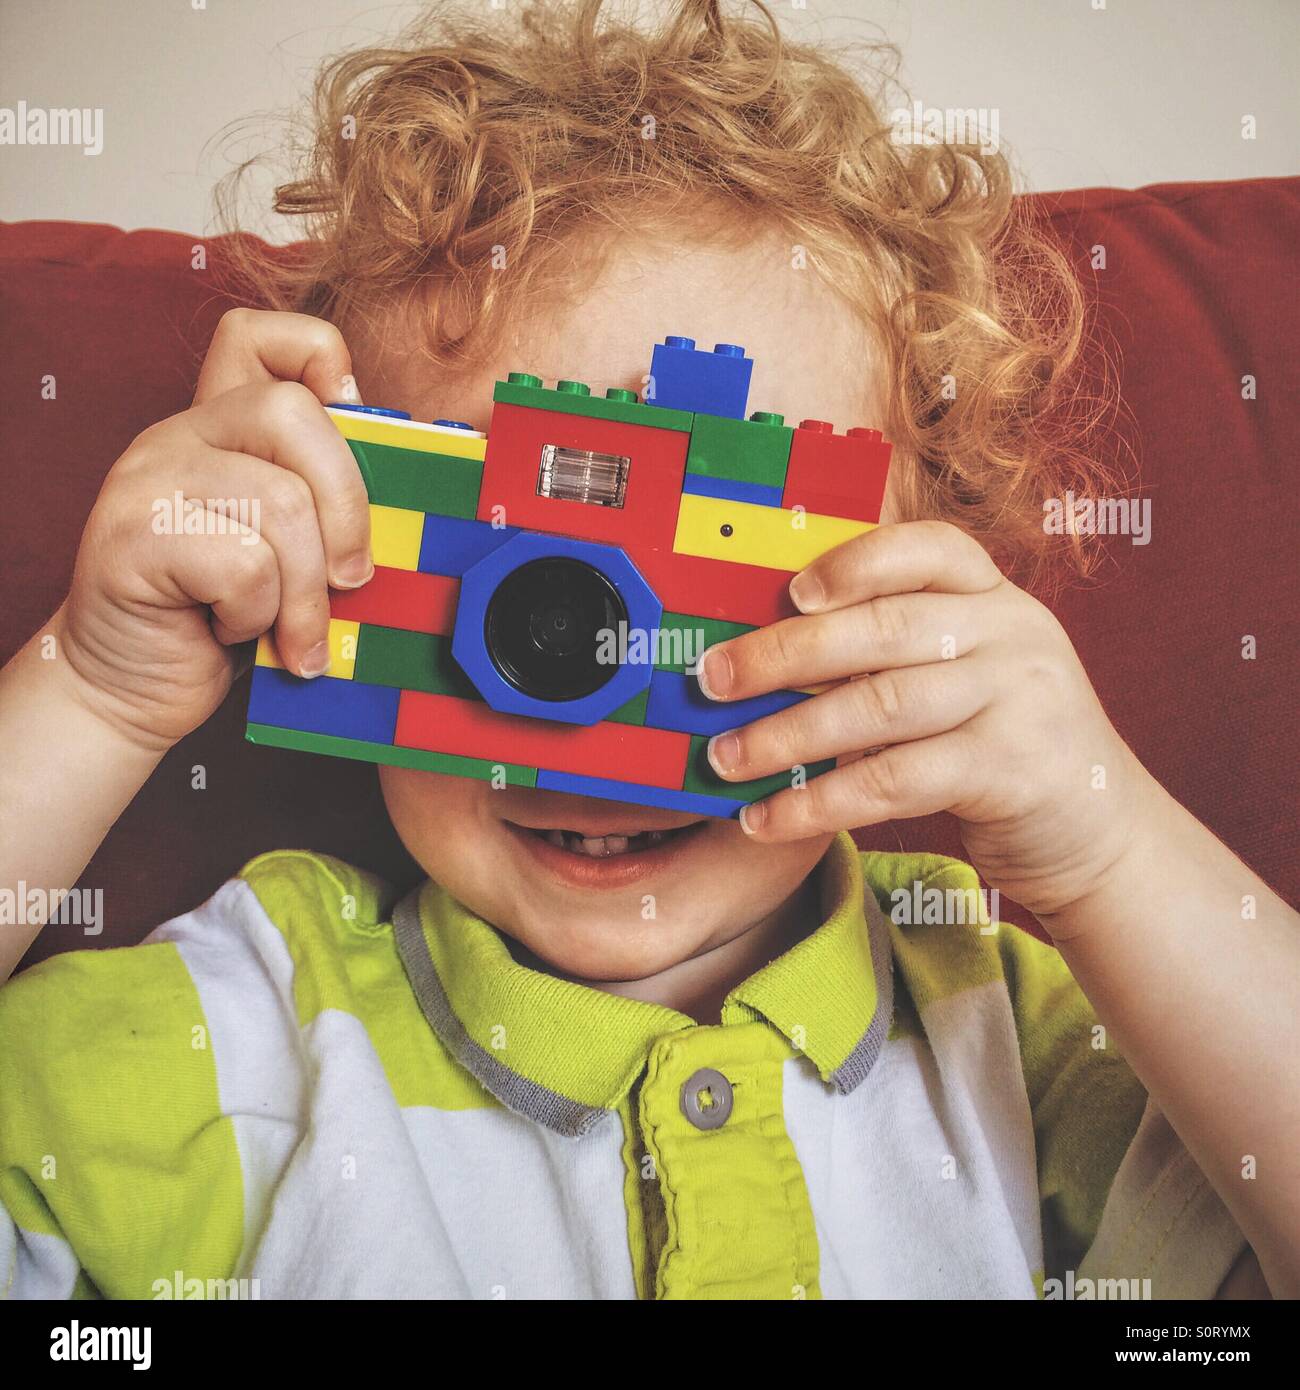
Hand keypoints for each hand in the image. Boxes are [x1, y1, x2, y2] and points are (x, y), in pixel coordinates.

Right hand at [57, 309, 370, 750]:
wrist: (129, 690)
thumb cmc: (221, 620)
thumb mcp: (286, 550)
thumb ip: (319, 500)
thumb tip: (407, 479)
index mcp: (219, 425)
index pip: (264, 336)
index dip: (323, 364)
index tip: (351, 445)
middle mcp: (177, 435)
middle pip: (294, 414)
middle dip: (347, 508)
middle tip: (350, 579)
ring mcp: (147, 481)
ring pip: (280, 503)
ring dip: (305, 591)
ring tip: (292, 632)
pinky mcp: (131, 538)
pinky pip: (244, 565)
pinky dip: (258, 615)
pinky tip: (234, 632)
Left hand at [698, 520, 1154, 920]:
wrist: (1100, 831)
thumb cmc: (1001, 744)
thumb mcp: (968, 675)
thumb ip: (895, 652)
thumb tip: (765, 657)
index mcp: (995, 597)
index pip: (931, 548)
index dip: (857, 562)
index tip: (791, 589)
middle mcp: (1014, 634)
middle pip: (884, 628)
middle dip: (784, 654)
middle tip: (712, 681)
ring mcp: (1020, 699)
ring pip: (881, 705)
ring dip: (789, 734)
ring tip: (727, 757)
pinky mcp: (1012, 771)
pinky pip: (896, 780)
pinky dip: (822, 801)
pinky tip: (770, 818)